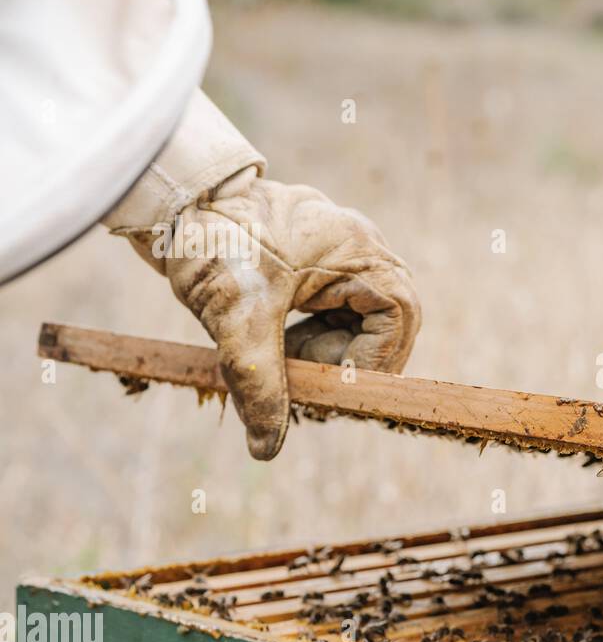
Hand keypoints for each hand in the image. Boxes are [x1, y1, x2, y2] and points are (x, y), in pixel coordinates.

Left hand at [120, 167, 419, 458]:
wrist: (166, 194)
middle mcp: (361, 250)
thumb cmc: (212, 241)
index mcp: (361, 252)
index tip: (323, 389)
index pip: (396, 323)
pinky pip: (332, 312)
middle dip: (346, 362)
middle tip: (303, 382)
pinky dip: (308, 336)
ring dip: (324, 351)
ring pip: (357, 323)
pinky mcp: (315, 261)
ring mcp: (340, 254)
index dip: (366, 365)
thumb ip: (260, 385)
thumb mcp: (237, 319)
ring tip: (279, 361)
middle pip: (384, 326)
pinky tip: (272, 343)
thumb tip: (267, 447)